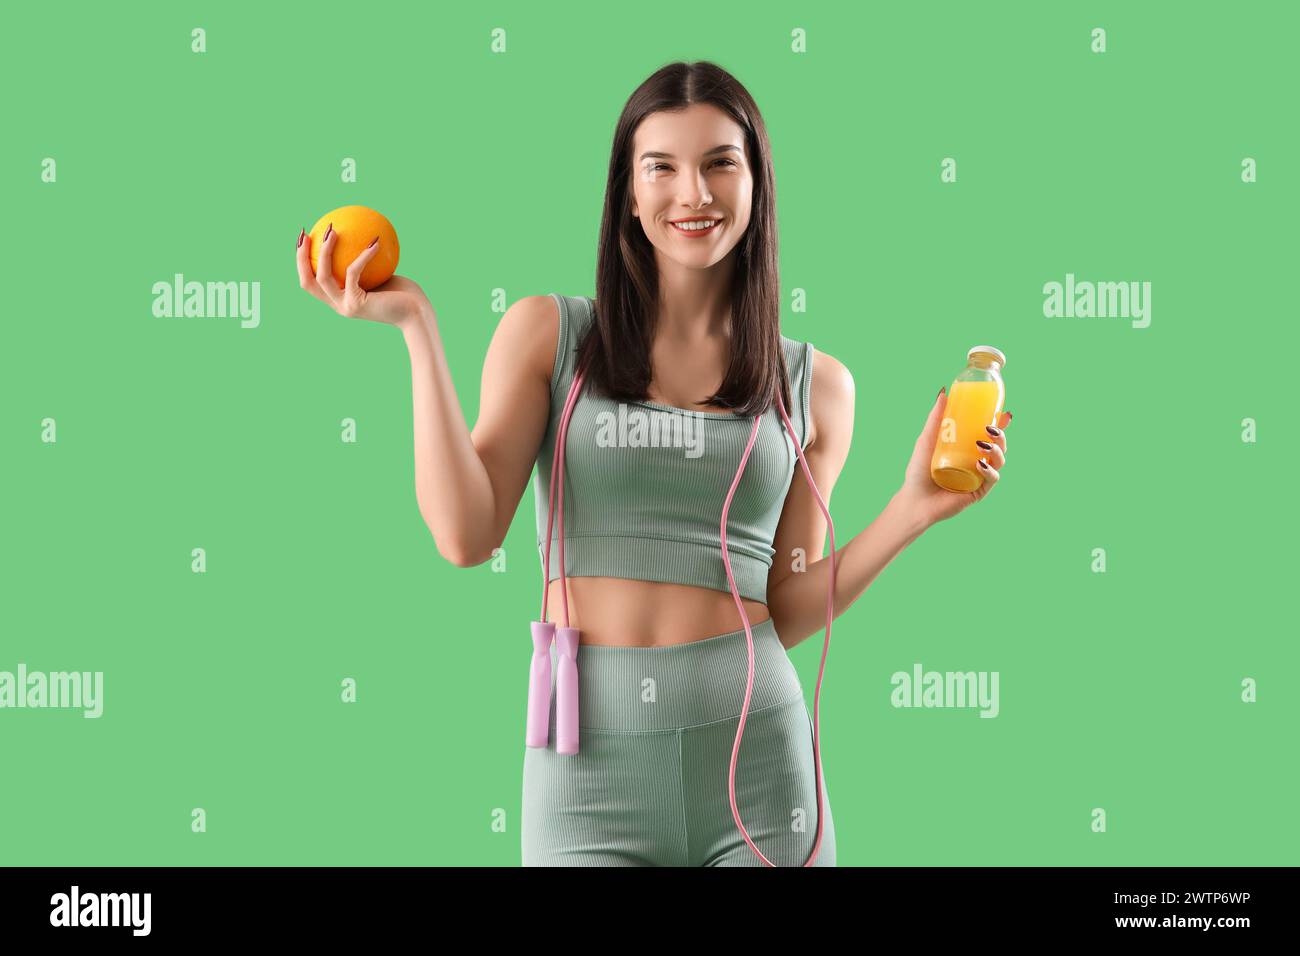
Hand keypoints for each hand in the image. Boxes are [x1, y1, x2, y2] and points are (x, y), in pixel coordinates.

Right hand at [295, 225, 429, 327]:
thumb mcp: (382, 273)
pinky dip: (363, 255)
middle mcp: (338, 305)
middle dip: (301, 257)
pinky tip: (375, 241)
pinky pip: (353, 272)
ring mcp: (345, 306)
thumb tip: (361, 234)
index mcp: (340, 299)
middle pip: (307, 281)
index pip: (311, 282)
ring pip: (323, 276)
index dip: (302, 261)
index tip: (307, 238)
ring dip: (325, 251)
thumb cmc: (404, 294)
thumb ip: (367, 261)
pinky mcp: (357, 303)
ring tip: (333, 231)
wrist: (417, 316)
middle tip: (306, 234)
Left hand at [896, 388, 1011, 530]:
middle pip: (998, 446)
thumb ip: (935, 418)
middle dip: (1001, 435)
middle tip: (991, 428)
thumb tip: (944, 393)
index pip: (989, 435)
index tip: (1004, 413)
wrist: (914, 499)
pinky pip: (992, 478)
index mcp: (968, 450)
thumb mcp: (927, 439)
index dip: (1000, 425)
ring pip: (999, 461)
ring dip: (998, 450)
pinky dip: (990, 470)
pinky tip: (981, 464)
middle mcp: (977, 462)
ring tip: (984, 444)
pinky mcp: (979, 491)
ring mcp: (979, 477)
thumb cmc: (918, 471)